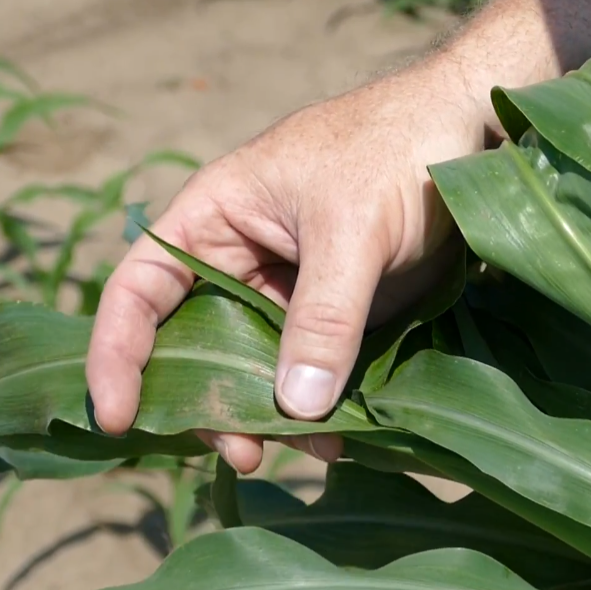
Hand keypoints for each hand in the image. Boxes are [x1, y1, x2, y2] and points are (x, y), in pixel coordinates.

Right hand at [84, 68, 484, 472]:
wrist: (474, 138)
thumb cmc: (397, 151)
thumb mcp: (353, 231)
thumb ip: (324, 317)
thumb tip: (295, 408)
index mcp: (214, 218)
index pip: (138, 290)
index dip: (116, 354)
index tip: (117, 418)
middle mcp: (239, 260)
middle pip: (193, 346)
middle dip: (209, 403)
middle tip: (242, 451)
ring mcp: (287, 291)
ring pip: (254, 369)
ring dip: (272, 416)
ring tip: (315, 449)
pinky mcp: (334, 315)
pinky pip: (309, 371)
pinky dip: (320, 407)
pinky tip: (344, 436)